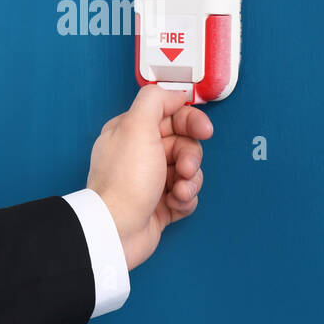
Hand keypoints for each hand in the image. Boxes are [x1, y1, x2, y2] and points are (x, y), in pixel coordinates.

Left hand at [86, 85, 213, 270]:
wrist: (118, 230)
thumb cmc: (125, 182)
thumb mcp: (136, 126)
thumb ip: (155, 100)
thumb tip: (174, 93)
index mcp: (131, 132)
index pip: (170, 115)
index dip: (191, 121)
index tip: (205, 130)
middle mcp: (140, 154)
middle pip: (183, 143)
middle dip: (191, 156)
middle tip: (185, 168)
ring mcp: (151, 181)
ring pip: (189, 170)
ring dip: (191, 180)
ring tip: (179, 190)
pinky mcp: (160, 205)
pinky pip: (187, 195)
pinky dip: (186, 199)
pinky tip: (175, 204)